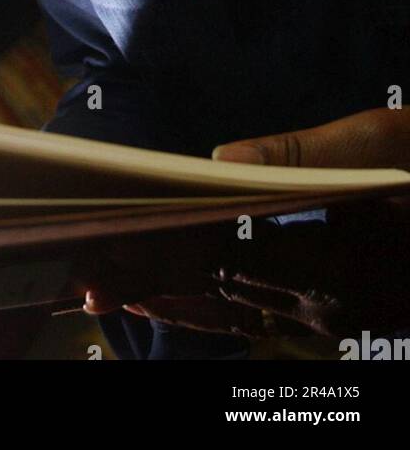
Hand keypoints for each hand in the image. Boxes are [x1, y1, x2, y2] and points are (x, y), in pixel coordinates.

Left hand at [99, 106, 409, 337]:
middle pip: (219, 293)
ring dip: (176, 306)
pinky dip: (218, 314)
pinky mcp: (342, 322)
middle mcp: (326, 308)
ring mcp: (334, 324)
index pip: (222, 260)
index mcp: (332, 264)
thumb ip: (299, 155)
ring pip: (237, 318)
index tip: (108, 255)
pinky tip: (184, 303)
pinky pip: (265, 323)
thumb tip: (222, 157)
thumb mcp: (379, 144)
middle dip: (152, 284)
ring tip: (113, 297)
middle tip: (88, 278)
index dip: (160, 258)